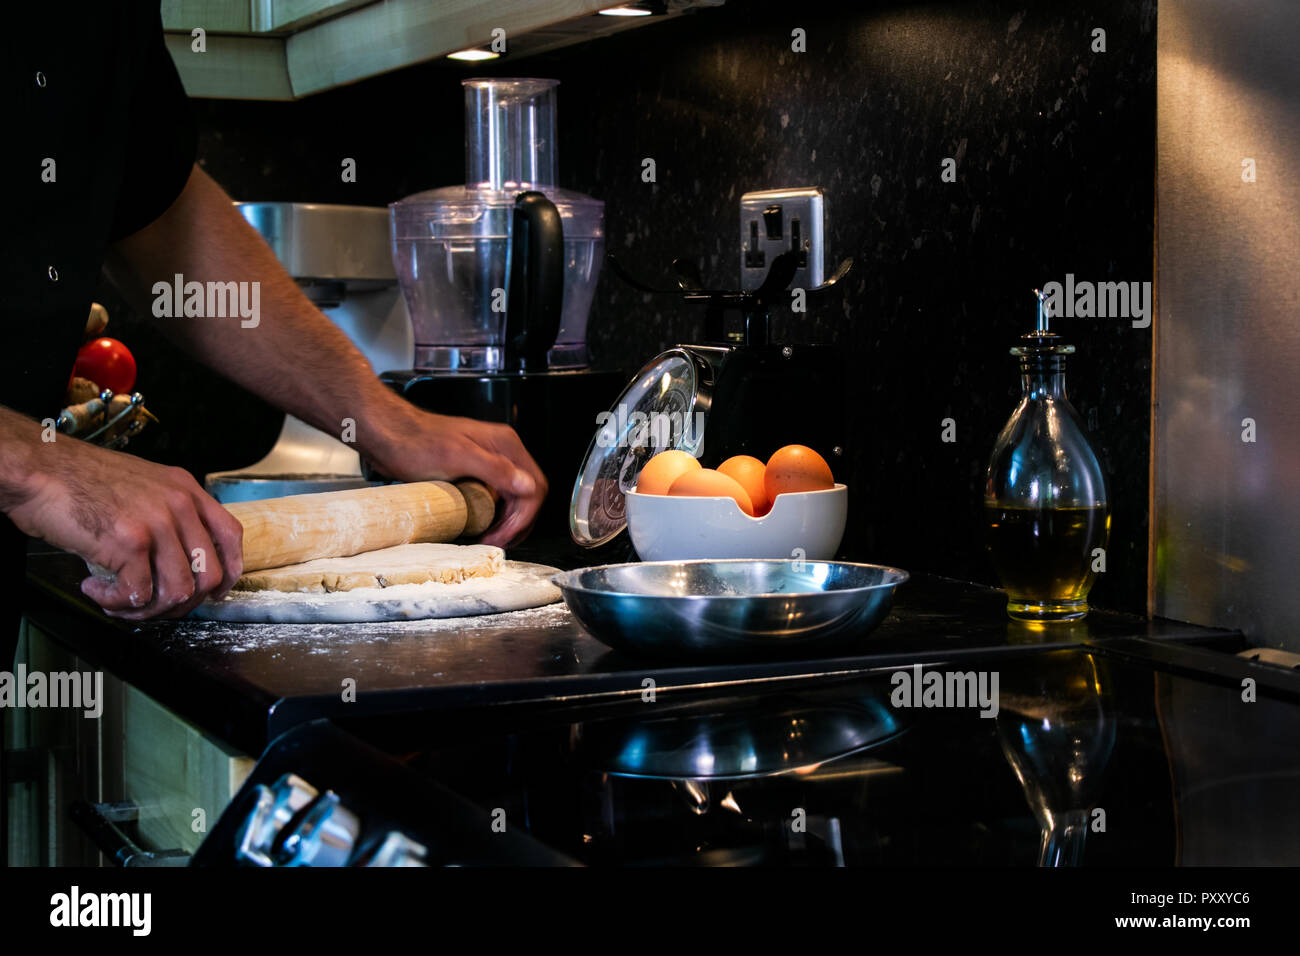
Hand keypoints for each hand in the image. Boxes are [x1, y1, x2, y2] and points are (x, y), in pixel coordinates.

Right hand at [8, 437, 242, 619]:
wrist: (39, 468)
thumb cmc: (79, 479)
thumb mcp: (142, 485)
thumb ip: (166, 515)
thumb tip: (174, 560)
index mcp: (186, 489)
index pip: (230, 535)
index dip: (229, 571)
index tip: (215, 592)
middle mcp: (179, 504)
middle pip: (209, 574)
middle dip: (182, 603)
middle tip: (153, 606)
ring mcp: (158, 522)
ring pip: (178, 591)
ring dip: (148, 609)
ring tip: (119, 602)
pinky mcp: (130, 541)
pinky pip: (139, 594)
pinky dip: (116, 602)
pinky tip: (96, 590)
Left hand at [365, 407, 547, 548]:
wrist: (388, 434)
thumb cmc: (415, 441)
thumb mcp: (457, 456)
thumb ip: (496, 469)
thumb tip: (527, 486)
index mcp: (505, 445)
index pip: (534, 487)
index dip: (522, 518)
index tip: (503, 536)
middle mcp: (502, 452)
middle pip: (528, 495)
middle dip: (518, 524)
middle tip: (497, 543)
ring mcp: (490, 462)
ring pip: (515, 499)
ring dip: (508, 523)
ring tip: (491, 540)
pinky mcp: (476, 473)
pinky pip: (497, 498)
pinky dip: (496, 517)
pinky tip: (483, 528)